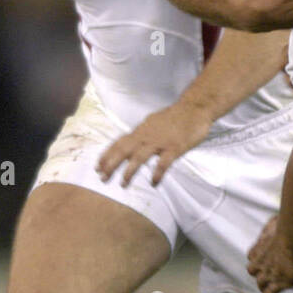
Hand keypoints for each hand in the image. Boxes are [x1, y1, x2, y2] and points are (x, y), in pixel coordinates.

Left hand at [96, 100, 212, 186]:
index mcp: (142, 130)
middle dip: (111, 164)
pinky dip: (157, 173)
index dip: (107, 154)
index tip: (97, 166)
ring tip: (123, 184)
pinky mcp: (175, 147)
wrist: (194, 108)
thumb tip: (134, 139)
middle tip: (102, 178)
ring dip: (129, 171)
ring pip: (139, 157)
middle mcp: (147, 135)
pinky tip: (153, 182)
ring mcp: (160, 142)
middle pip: (124, 150)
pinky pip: (163, 162)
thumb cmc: (176, 115)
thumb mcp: (153, 121)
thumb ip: (144, 132)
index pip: (119, 142)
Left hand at [246, 216, 292, 292]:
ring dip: (262, 285)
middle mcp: (260, 262)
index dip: (255, 258)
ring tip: (264, 289)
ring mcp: (269, 273)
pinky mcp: (280, 282)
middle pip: (252, 271)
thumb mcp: (274, 222)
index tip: (259, 259)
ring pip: (260, 283)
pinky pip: (270, 292)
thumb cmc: (285, 226)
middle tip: (262, 275)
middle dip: (257, 273)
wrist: (292, 237)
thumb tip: (275, 218)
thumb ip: (273, 225)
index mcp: (258, 249)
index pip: (252, 255)